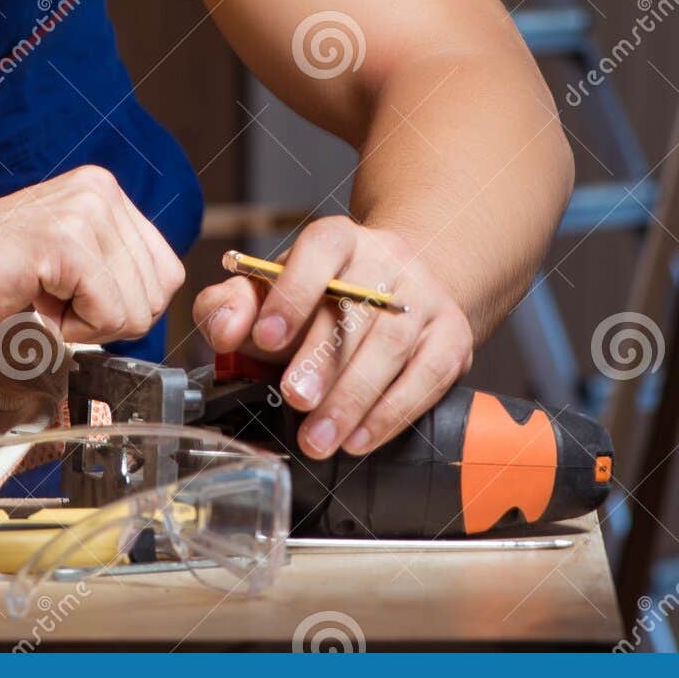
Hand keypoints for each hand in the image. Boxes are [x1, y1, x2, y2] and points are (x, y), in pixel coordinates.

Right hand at [0, 164, 185, 350]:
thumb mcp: (64, 267)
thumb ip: (110, 270)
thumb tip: (156, 303)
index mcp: (101, 192)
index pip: (165, 272)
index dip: (120, 305)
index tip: (66, 295)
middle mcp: (98, 189)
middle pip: (159, 292)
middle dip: (106, 317)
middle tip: (45, 297)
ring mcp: (82, 210)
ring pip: (138, 307)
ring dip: (86, 323)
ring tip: (33, 294)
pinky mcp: (63, 240)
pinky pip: (110, 314)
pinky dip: (69, 328)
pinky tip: (27, 298)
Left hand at [193, 215, 474, 458]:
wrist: (396, 293)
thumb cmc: (320, 297)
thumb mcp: (268, 291)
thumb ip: (232, 305)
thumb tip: (225, 329)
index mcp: (336, 239)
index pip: (319, 250)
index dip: (293, 292)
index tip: (266, 336)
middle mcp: (387, 260)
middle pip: (357, 308)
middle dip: (322, 360)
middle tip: (295, 398)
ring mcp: (426, 298)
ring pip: (393, 345)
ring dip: (353, 398)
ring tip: (318, 437)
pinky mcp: (453, 338)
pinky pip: (427, 378)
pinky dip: (391, 413)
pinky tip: (358, 438)